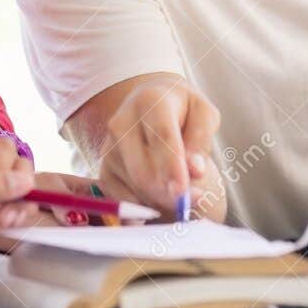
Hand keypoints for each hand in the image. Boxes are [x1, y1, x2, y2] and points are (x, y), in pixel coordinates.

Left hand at [0, 138, 34, 307]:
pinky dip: (19, 215)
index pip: (0, 148)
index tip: (0, 192)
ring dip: (21, 203)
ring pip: (17, 187)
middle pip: (14, 165)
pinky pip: (12, 208)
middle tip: (4, 211)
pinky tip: (8, 226)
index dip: (7, 168)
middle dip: (19, 186)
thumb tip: (23, 178)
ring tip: (6, 222)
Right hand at [98, 79, 221, 218]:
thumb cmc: (183, 111)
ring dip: (161, 199)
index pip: (161, 137)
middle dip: (168, 193)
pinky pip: (124, 199)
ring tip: (177, 186)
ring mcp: (109, 148)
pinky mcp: (103, 170)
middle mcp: (122, 123)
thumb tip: (195, 171)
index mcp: (149, 101)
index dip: (172, 166)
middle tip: (191, 202)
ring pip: (136, 188)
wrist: (151, 105)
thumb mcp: (204, 114)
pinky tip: (159, 194)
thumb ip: (201, 140)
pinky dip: (145, 205)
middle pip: (143, 171)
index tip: (182, 191)